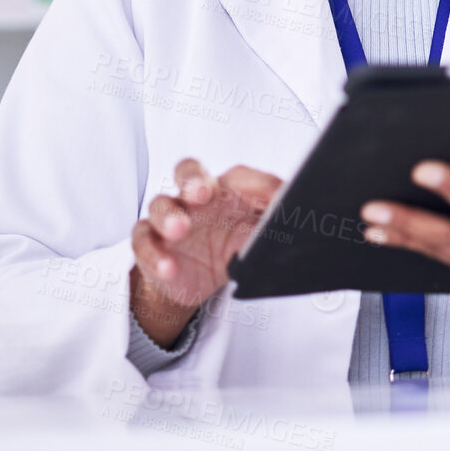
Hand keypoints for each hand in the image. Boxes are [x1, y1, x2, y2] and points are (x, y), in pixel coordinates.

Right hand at [129, 159, 282, 346]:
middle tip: (203, 192)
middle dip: (194, 179)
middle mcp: (197, 197)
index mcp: (229, 188)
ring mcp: (172, 218)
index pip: (240, 176)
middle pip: (189, 172)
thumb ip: (280, 219)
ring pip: (161, 205)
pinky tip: (169, 268)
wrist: (206, 278)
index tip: (275, 196)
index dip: (257, 183)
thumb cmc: (236, 241)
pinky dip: (155, 255)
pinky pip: (145, 243)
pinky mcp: (153, 245)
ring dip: (169, 216)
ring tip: (180, 230)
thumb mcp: (262, 233)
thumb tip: (304, 209)